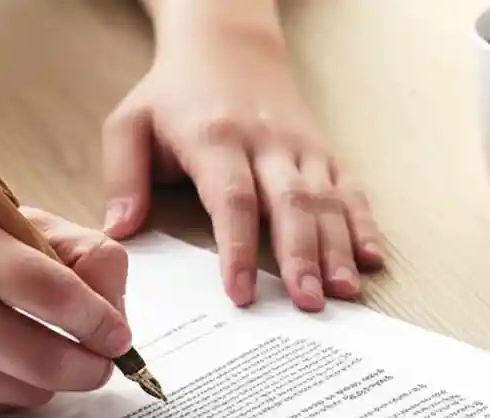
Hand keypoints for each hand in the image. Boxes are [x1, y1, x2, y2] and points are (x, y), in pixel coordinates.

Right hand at [0, 203, 130, 414]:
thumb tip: (116, 312)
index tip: (119, 335)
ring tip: (43, 351)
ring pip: (25, 392)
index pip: (54, 291)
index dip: (100, 319)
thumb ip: (72, 249)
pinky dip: (13, 392)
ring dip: (52, 381)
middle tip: (102, 363)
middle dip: (90, 368)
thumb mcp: (1, 222)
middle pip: (45, 358)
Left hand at [101, 26, 384, 311]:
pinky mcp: (323, 152)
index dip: (237, 248)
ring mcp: (301, 147)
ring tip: (342, 292)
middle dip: (301, 257)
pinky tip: (369, 259)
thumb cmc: (174, 93)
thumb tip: (120, 231)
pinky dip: (363, 225)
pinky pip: (350, 189)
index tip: (241, 293)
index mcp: (215, 136)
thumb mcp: (131, 124)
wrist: (227, 42)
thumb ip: (122, 178)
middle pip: (290, 203)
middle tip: (307, 303)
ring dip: (337, 249)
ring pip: (326, 201)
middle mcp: (266, 142)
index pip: (232, 198)